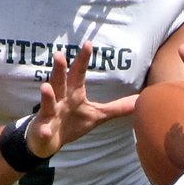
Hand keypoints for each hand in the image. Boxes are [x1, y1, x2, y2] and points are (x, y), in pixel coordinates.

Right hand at [28, 43, 139, 157]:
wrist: (48, 140)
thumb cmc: (72, 123)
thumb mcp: (97, 115)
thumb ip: (117, 108)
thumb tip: (140, 101)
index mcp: (73, 93)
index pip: (78, 73)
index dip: (83, 59)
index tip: (88, 43)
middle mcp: (60, 100)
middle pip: (60, 82)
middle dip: (59, 69)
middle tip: (59, 55)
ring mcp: (50, 114)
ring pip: (48, 103)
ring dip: (47, 95)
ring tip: (46, 87)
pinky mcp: (44, 130)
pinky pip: (44, 130)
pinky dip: (44, 130)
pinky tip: (44, 130)